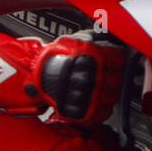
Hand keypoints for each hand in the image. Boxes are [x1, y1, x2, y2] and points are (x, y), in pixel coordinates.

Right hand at [0, 32, 126, 125]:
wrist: (30, 78)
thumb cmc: (48, 59)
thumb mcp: (71, 41)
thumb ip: (89, 40)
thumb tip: (103, 38)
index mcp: (95, 57)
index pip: (121, 58)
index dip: (120, 60)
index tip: (119, 61)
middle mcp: (95, 76)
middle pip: (119, 78)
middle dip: (116, 76)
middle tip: (110, 76)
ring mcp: (91, 95)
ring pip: (114, 95)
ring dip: (111, 92)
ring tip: (102, 88)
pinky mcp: (85, 111)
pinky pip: (105, 112)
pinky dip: (104, 108)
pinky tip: (97, 101)